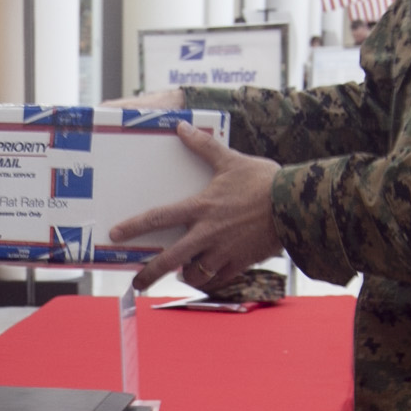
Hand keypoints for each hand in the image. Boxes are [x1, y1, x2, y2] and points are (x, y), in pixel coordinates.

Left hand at [108, 125, 282, 291]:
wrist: (295, 205)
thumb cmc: (264, 181)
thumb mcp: (231, 160)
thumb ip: (204, 146)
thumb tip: (182, 127)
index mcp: (201, 207)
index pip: (158, 218)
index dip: (133, 227)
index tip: (115, 234)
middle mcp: (207, 233)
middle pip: (169, 259)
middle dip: (149, 274)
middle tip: (137, 283)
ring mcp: (223, 252)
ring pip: (194, 274)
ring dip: (184, 275)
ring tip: (180, 273)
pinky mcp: (240, 263)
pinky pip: (217, 279)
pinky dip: (208, 280)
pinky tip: (205, 275)